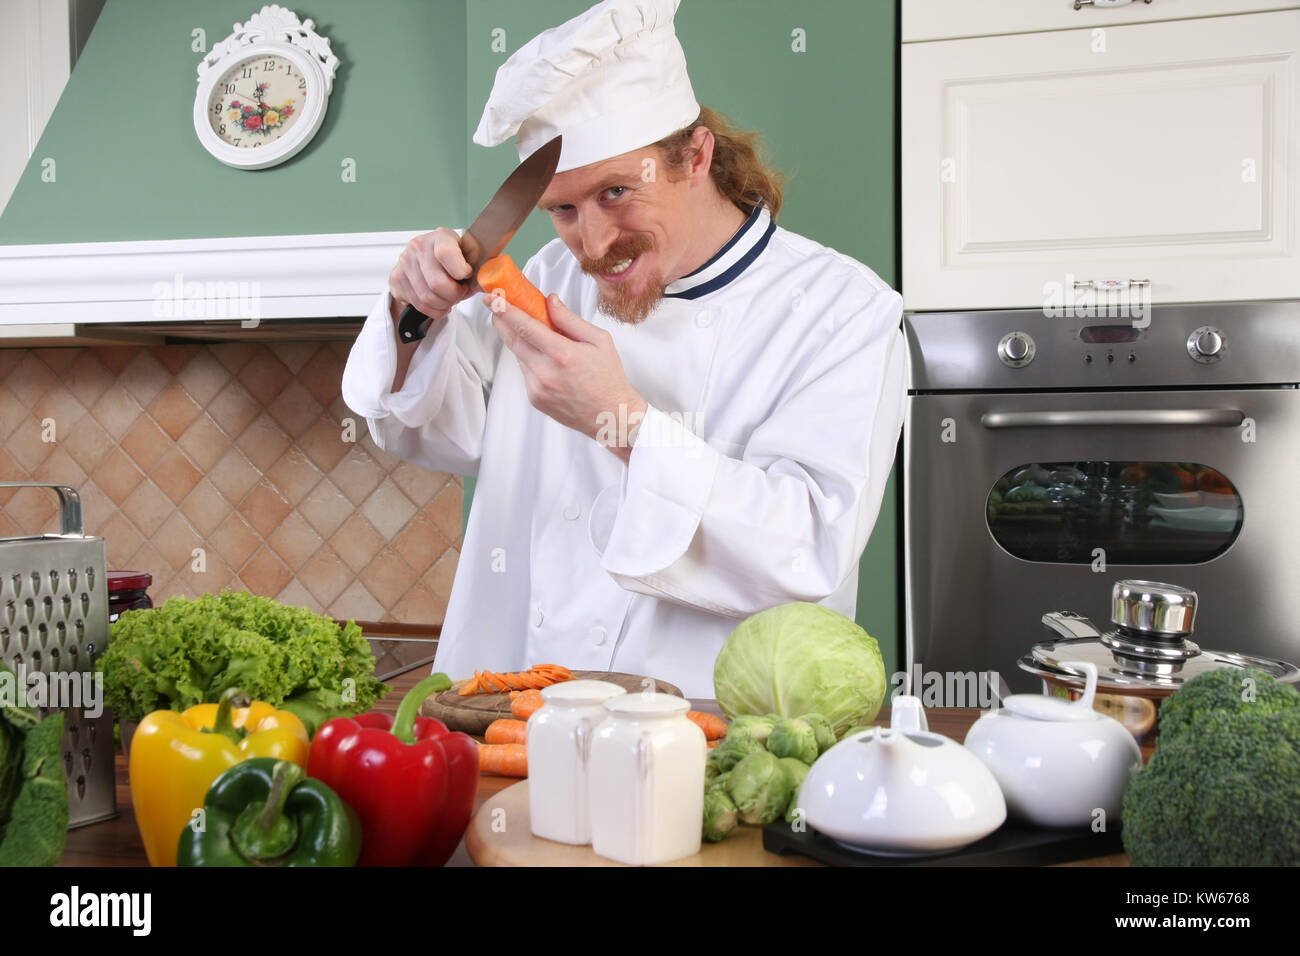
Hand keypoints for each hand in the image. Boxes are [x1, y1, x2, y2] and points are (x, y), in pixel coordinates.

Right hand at [389, 227, 475, 322]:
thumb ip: (483, 266)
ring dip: (445, 304)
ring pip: (428, 298)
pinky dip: (434, 310)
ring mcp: (405, 262)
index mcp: (441, 237)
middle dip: (454, 295)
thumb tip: (490, 280)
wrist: (429, 260)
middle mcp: (419, 246)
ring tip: (451, 298)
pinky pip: (419, 305)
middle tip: (460, 293)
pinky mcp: (397, 278)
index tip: (467, 275)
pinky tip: (440, 303)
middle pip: (438, 284)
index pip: (446, 254)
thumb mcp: (471, 257)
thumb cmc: (454, 260)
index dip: (460, 271)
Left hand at [487, 293, 647, 462]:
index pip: (525, 326)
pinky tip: (548, 361)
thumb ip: (570, 320)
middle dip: (502, 321)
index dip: (505, 310)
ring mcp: (537, 388)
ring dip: (521, 341)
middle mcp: (545, 373)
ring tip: (537, 335)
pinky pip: (526, 372)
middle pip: (513, 340)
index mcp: (562, 354)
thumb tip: (550, 301)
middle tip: (498, 306)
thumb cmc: (609, 378)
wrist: (610, 416)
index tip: (492, 298)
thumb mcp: (599, 341)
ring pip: (519, 356)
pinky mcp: (534, 398)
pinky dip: (531, 361)